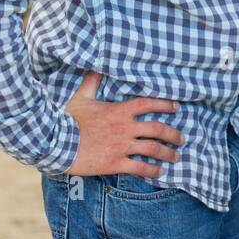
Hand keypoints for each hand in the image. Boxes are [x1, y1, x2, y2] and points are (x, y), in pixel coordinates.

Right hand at [64, 70, 183, 176]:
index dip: (165, 104)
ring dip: (167, 154)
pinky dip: (152, 170)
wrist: (55, 144)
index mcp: (119, 110)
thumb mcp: (80, 97)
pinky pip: (140, 168)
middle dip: (174, 134)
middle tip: (182, 138)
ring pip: (153, 150)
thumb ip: (91, 82)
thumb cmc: (66, 119)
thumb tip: (95, 66)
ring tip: (175, 157)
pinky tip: (159, 172)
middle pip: (157, 129)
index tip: (177, 107)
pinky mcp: (115, 163)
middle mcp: (124, 128)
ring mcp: (121, 146)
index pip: (148, 103)